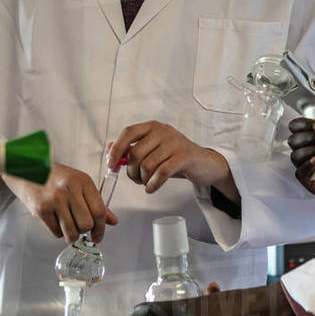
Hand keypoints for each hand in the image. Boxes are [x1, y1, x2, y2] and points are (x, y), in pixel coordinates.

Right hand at [1, 163, 118, 241]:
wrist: (27, 170)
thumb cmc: (55, 177)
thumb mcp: (78, 183)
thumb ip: (95, 202)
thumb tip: (112, 221)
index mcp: (83, 181)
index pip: (99, 211)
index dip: (101, 228)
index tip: (98, 236)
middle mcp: (70, 190)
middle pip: (86, 224)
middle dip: (85, 231)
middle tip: (80, 227)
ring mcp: (54, 200)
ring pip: (72, 232)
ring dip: (72, 235)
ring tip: (68, 227)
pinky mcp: (41, 210)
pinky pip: (56, 233)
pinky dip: (58, 232)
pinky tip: (56, 221)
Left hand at [108, 121, 236, 198]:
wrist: (204, 163)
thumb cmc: (175, 157)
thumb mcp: (153, 150)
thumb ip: (132, 148)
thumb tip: (110, 150)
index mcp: (153, 127)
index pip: (128, 132)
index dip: (117, 149)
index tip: (111, 164)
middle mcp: (163, 131)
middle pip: (135, 153)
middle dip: (131, 171)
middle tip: (136, 179)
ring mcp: (174, 143)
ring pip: (147, 165)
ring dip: (143, 180)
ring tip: (147, 183)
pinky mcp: (183, 157)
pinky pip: (160, 173)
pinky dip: (152, 184)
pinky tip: (151, 188)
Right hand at [287, 83, 314, 210]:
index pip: (298, 125)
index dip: (304, 123)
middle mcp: (313, 149)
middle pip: (293, 138)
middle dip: (308, 136)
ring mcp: (312, 166)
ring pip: (294, 154)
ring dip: (311, 149)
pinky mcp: (313, 181)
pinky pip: (300, 172)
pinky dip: (309, 165)